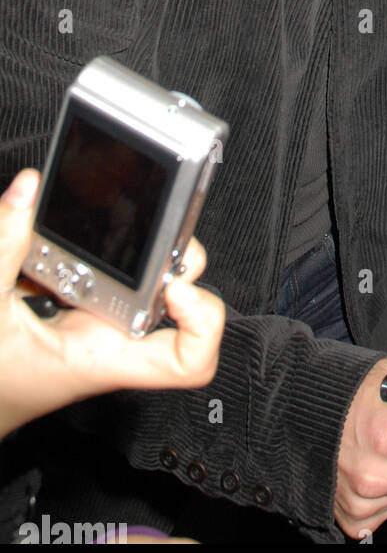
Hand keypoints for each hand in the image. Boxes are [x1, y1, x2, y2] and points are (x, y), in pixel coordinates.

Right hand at [0, 169, 223, 439]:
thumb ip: (3, 250)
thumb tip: (27, 192)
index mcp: (104, 357)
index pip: (189, 360)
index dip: (202, 321)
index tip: (179, 288)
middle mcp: (113, 337)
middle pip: (177, 295)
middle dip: (169, 253)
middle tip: (148, 223)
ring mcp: (99, 318)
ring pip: (145, 275)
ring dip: (136, 243)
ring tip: (113, 215)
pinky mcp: (79, 302)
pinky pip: (106, 267)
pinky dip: (97, 243)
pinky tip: (73, 228)